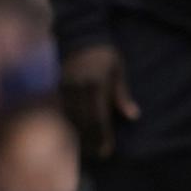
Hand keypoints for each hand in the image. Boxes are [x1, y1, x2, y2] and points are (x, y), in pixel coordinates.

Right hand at [59, 44, 140, 162]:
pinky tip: (75, 133)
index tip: (107, 151)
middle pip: (83, 122)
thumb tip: (133, 116)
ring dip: (78, 135)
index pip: (97, 118)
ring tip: (87, 149)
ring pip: (70, 119)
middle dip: (91, 140)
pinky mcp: (56, 87)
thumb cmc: (104, 55)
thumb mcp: (118, 71)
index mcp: (95, 85)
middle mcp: (77, 88)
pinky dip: (69, 124)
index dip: (102, 137)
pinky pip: (61, 111)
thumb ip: (123, 94)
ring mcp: (64, 88)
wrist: (80, 36)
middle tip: (99, 154)